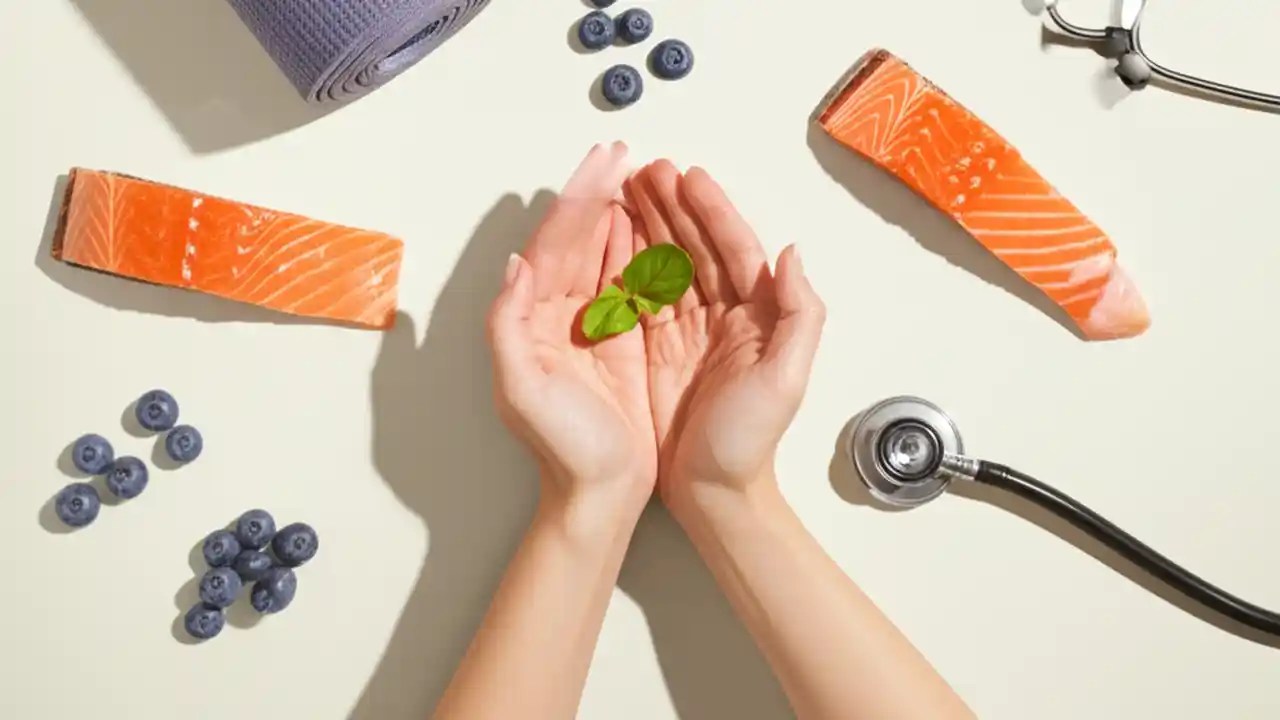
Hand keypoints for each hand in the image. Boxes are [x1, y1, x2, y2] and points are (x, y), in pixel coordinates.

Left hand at [487, 143, 656, 512]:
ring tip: (638, 177)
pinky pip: (627, 283)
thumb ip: (509, 325)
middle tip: (624, 154)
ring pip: (601, 255)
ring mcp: (588, 327)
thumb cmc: (562, 449)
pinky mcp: (618, 342)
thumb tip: (516, 264)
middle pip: (577, 239)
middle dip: (598, 194)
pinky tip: (649, 227)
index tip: (604, 164)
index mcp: (531, 319)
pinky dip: (637, 251)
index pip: (555, 245)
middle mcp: (556, 315)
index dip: (578, 200)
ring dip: (617, 214)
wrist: (598, 496)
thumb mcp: (521, 389)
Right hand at [626, 161, 825, 505]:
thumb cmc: (750, 443)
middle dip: (674, 205)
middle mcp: (723, 316)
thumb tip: (791, 255)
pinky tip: (612, 240)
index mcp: (757, 317)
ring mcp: (689, 331)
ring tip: (627, 190)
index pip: (734, 249)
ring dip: (650, 225)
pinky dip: (628, 264)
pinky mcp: (659, 350)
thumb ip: (798, 315)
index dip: (712, 210)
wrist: (714, 494)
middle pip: (698, 246)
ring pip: (668, 263)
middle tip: (646, 169)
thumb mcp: (786, 380)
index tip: (688, 177)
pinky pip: (642, 295)